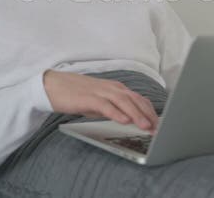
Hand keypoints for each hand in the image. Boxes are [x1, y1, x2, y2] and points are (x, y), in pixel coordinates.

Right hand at [43, 70, 158, 133]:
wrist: (54, 85)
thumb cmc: (77, 95)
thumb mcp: (101, 102)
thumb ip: (115, 108)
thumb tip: (130, 119)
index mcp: (116, 89)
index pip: (139, 99)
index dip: (150, 111)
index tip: (159, 124)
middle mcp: (112, 88)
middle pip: (135, 100)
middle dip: (148, 115)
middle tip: (157, 128)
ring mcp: (100, 91)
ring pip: (123, 102)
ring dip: (136, 115)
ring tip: (145, 126)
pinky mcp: (88, 98)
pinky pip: (105, 105)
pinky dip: (116, 113)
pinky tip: (123, 121)